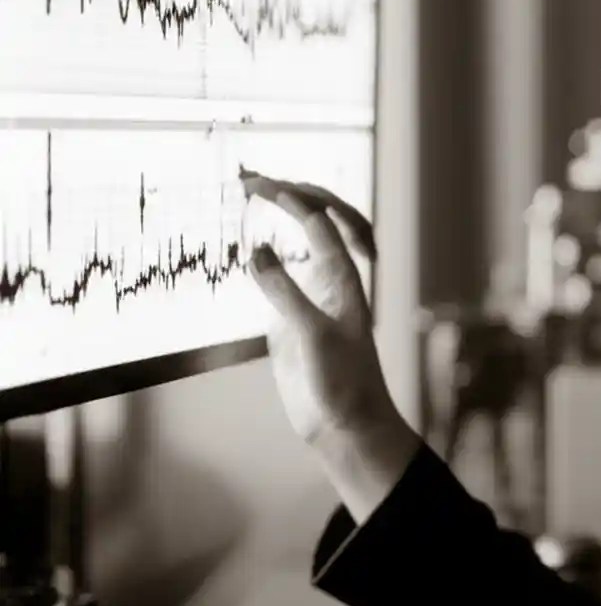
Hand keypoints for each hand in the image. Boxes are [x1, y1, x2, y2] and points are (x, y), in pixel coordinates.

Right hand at [241, 170, 394, 444]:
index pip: (319, 222)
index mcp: (345, 279)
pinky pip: (279, 275)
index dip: (290, 198)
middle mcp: (330, 281)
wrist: (346, 427)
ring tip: (250, 192)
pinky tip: (248, 246)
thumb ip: (283, 291)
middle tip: (250, 178)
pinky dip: (266, 254)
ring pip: (301, 244)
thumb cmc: (343, 383)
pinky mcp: (291, 320)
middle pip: (319, 221)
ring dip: (283, 216)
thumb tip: (256, 247)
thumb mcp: (311, 335)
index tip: (254, 185)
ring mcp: (311, 298)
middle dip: (292, 193)